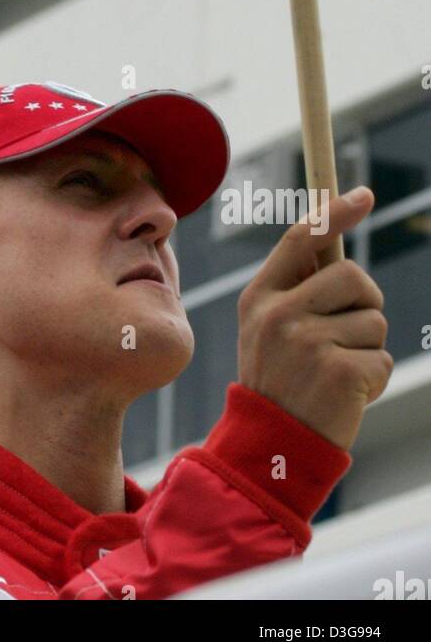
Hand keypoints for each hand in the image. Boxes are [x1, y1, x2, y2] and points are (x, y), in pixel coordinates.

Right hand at [237, 187, 392, 450]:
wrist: (272, 446)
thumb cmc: (279, 380)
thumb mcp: (267, 328)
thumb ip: (294, 288)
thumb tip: (332, 239)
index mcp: (260, 296)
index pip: (300, 238)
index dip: (334, 213)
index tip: (363, 195)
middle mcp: (280, 313)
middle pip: (352, 276)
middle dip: (365, 303)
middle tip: (345, 335)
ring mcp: (308, 342)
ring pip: (374, 320)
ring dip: (368, 347)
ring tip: (337, 373)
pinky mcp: (338, 371)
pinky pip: (382, 357)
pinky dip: (374, 379)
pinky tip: (346, 395)